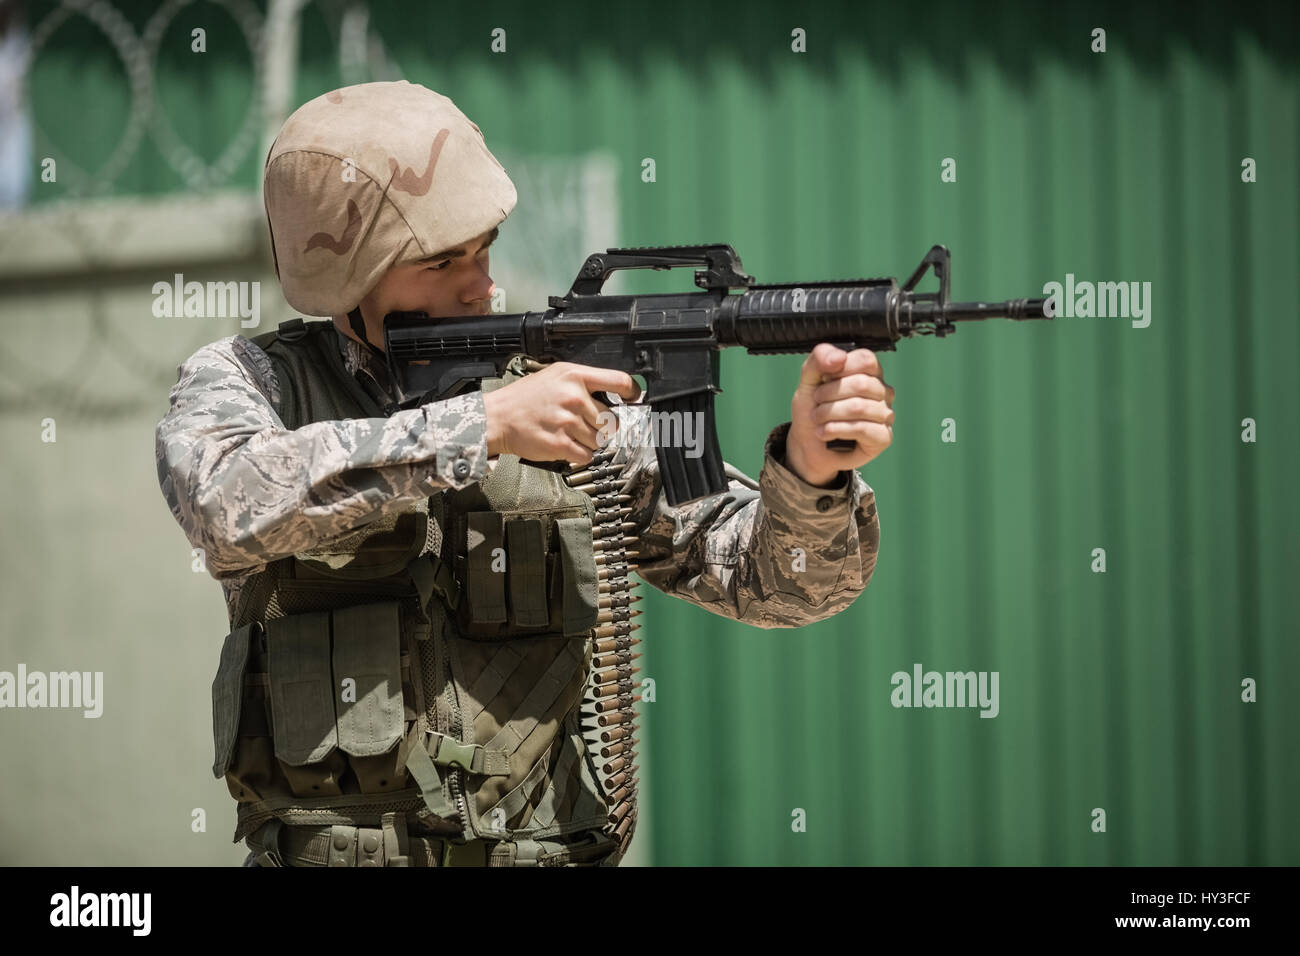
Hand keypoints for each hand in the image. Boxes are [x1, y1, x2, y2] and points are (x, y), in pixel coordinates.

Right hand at [482, 362, 641, 464]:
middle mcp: (574, 397)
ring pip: (600, 440)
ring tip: (568, 432)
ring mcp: (568, 422)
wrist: (498, 417)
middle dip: (600, 425)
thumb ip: (584, 382)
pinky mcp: (561, 444)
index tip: (633, 397)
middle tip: (581, 423)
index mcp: (575, 376)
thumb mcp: (555, 375)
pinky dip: (579, 454)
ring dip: (588, 441)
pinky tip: (565, 444)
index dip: (632, 391)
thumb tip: (614, 393)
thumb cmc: (525, 398)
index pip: (620, 381)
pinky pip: (587, 455)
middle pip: (612, 419)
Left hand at [784, 344, 894, 486]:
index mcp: (868, 372)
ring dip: (828, 414)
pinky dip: (836, 430)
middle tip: (816, 404)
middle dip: (828, 394)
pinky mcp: (883, 437)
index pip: (866, 359)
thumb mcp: (808, 380)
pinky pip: (862, 428)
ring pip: (859, 407)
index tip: (823, 379)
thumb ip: (819, 360)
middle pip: (861, 384)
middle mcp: (881, 391)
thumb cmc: (812, 410)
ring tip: (817, 420)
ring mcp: (885, 414)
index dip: (840, 369)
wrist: (807, 444)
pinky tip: (824, 433)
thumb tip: (839, 356)